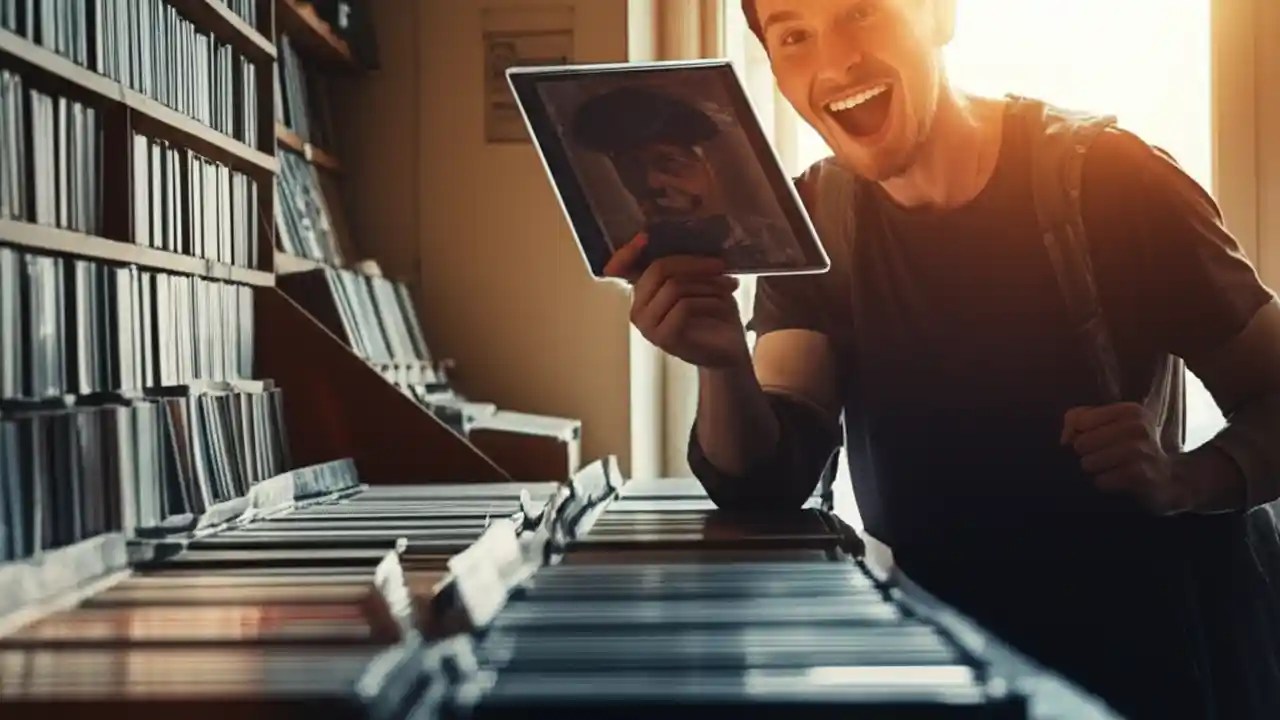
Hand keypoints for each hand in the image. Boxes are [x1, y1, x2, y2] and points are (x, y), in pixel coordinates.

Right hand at [604, 233, 748, 367]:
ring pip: (675, 286)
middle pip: (659, 269)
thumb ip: (684, 265)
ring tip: (729, 287)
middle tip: (720, 265)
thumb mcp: (699, 282)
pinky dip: (710, 302)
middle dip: (694, 263)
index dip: (629, 251)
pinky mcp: (663, 337)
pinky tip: (724, 306)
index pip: (627, 267)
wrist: (727, 353)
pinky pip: (684, 306)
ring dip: (708, 284)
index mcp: (642, 294)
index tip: (644, 236)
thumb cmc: (713, 314)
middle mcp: (637, 310)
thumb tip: (679, 236)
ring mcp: (647, 326)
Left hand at [1061, 402, 1190, 514]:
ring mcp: (1141, 452)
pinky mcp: (1140, 476)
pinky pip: (1101, 481)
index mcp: (1130, 410)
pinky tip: (1118, 478)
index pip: (1080, 421)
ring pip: (1089, 463)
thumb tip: (1065, 437)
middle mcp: (1138, 427)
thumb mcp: (1107, 422)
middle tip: (1105, 455)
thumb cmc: (1129, 445)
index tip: (1095, 438)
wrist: (1168, 477)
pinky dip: (1104, 483)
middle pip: (1082, 443)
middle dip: (1087, 453)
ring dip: (1095, 469)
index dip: (1079, 433)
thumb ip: (1077, 419)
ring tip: (1111, 467)